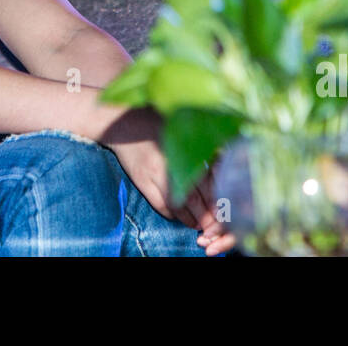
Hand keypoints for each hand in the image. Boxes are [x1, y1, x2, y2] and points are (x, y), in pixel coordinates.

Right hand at [102, 106, 235, 255]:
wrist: (125, 123)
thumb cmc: (157, 124)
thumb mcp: (183, 132)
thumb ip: (201, 149)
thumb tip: (222, 165)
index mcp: (186, 150)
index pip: (207, 182)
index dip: (215, 199)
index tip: (222, 208)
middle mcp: (172, 163)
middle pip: (194, 196)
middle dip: (205, 214)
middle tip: (213, 223)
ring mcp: (155, 174)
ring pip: (177, 204)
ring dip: (190, 218)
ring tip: (198, 224)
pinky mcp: (141, 180)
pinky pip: (159, 204)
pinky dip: (171, 214)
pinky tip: (178, 217)